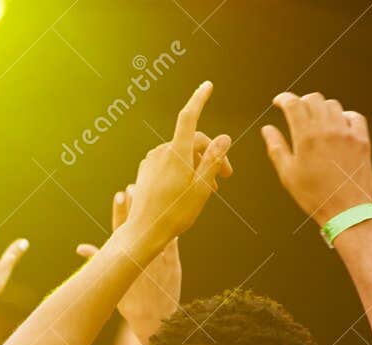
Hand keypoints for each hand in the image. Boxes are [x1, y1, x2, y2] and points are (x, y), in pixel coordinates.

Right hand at [78, 185, 180, 342]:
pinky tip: (177, 209)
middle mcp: (139, 256)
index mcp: (124, 258)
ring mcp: (157, 257)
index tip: (119, 194)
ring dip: (157, 209)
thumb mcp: (112, 281)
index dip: (119, 210)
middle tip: (136, 185)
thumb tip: (80, 247)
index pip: (119, 229)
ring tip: (158, 192)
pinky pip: (174, 239)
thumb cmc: (131, 303)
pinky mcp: (173, 262)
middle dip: (137, 204)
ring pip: (157, 228)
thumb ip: (96, 260)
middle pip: (138, 224)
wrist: (154, 320)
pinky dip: (174, 225)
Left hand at [121, 82, 232, 252]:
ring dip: (198, 165)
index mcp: (177, 152)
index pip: (189, 117)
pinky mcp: (146, 170)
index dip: (199, 99)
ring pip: (182, 154)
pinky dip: (183, 170)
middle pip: (193, 142)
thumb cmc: (175, 213)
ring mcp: (152, 160)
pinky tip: (189, 189)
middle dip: (212, 154)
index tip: (207, 86)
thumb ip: (213, 160)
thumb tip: (224, 137)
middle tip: (227, 176)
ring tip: (210, 189)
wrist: (144, 231)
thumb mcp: (202, 188)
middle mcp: (162, 151)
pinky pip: (169, 163)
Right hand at [262, 92, 371, 225]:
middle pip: (314, 99)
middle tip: (297, 111)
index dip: (284, 98)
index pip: (293, 104)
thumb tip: (267, 129)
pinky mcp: (362, 140)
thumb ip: (276, 147)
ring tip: (316, 121)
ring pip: (333, 105)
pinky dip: (344, 116)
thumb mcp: (288, 174)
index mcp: (306, 138)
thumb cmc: (314, 196)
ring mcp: (347, 133)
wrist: (345, 210)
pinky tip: (338, 126)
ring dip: (321, 108)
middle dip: (302, 101)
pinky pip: (354, 117)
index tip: (279, 101)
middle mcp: (328, 130)